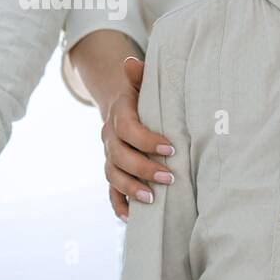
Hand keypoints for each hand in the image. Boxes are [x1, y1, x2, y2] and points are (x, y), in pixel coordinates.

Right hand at [103, 57, 175, 221]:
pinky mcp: (112, 171)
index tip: (171, 148)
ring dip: (131, 188)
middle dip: (144, 169)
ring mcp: (109, 156)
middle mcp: (110, 137)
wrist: (121, 107)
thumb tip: (131, 63)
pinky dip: (118, 204)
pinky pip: (110, 191)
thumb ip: (139, 76)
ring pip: (113, 175)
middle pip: (120, 157)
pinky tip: (131, 217)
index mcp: (119, 115)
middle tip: (170, 176)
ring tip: (153, 198)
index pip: (129, 130)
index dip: (147, 140)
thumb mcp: (141, 83)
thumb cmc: (141, 96)